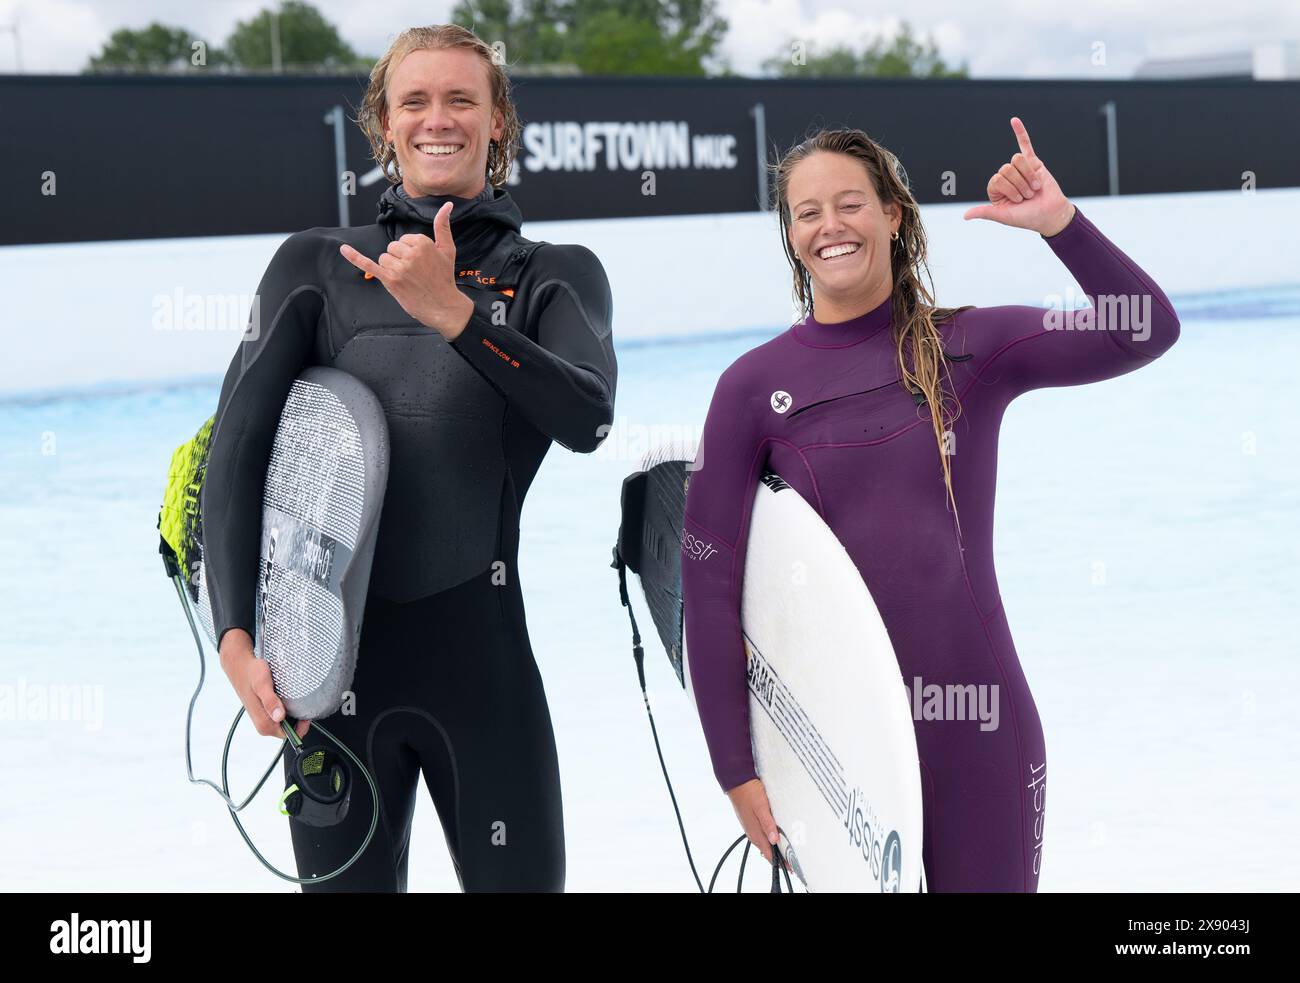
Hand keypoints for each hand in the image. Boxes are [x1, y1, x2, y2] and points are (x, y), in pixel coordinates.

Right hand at [219, 629, 310, 739]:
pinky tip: (289, 698)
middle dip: (299, 720)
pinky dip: (288, 709)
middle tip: (303, 704)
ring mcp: (264, 718)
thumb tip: (279, 716)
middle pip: (289, 730)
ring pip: (286, 723)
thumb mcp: (262, 684)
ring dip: (294, 714)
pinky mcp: (265, 711)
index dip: (301, 727)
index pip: (289, 736)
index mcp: (263, 723)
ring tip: (297, 699)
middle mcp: (263, 724)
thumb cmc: (250, 673)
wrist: (240, 665)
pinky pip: (281, 716)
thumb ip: (270, 701)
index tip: (306, 714)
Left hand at [338, 201, 474, 339]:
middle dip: (400, 259)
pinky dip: (355, 257)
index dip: (410, 252)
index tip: (421, 263)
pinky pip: (369, 265)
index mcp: (422, 243)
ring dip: (392, 268)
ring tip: (407, 278)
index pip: (404, 240)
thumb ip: (443, 226)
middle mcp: (410, 253)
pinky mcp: (390, 280)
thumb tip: (446, 206)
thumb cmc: (445, 279)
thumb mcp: (448, 249)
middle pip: (392, 248)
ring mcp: (399, 267)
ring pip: (384, 258)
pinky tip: (344, 249)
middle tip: (414, 272)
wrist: (444, 306)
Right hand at [726, 777, 787, 868]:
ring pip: (765, 843)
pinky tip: (775, 839)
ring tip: (786, 854)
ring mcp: (752, 827)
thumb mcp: (761, 807)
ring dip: (775, 849)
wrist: (737, 781)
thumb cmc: (749, 793)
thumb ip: (768, 824)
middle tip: (792, 864)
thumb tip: (774, 841)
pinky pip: (762, 835)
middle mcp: (753, 832)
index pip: (769, 853)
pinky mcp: (752, 821)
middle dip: (779, 858)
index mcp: (755, 832)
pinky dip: (770, 840)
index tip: (790, 869)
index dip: (780, 862)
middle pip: (767, 850)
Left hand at [963, 116, 1074, 236]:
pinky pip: (1025, 144)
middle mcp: (1006, 177)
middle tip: (1027, 196)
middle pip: (1006, 168)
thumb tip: (965, 216)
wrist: (1050, 214)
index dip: (1008, 190)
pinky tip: (1014, 121)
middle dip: (1019, 185)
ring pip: (1017, 160)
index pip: (996, 178)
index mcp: (996, 189)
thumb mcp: (1003, 216)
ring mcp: (1020, 169)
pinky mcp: (1034, 163)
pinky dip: (1020, 132)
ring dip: (1028, 176)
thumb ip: (985, 212)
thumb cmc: (1027, 217)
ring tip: (1034, 188)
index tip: (1017, 201)